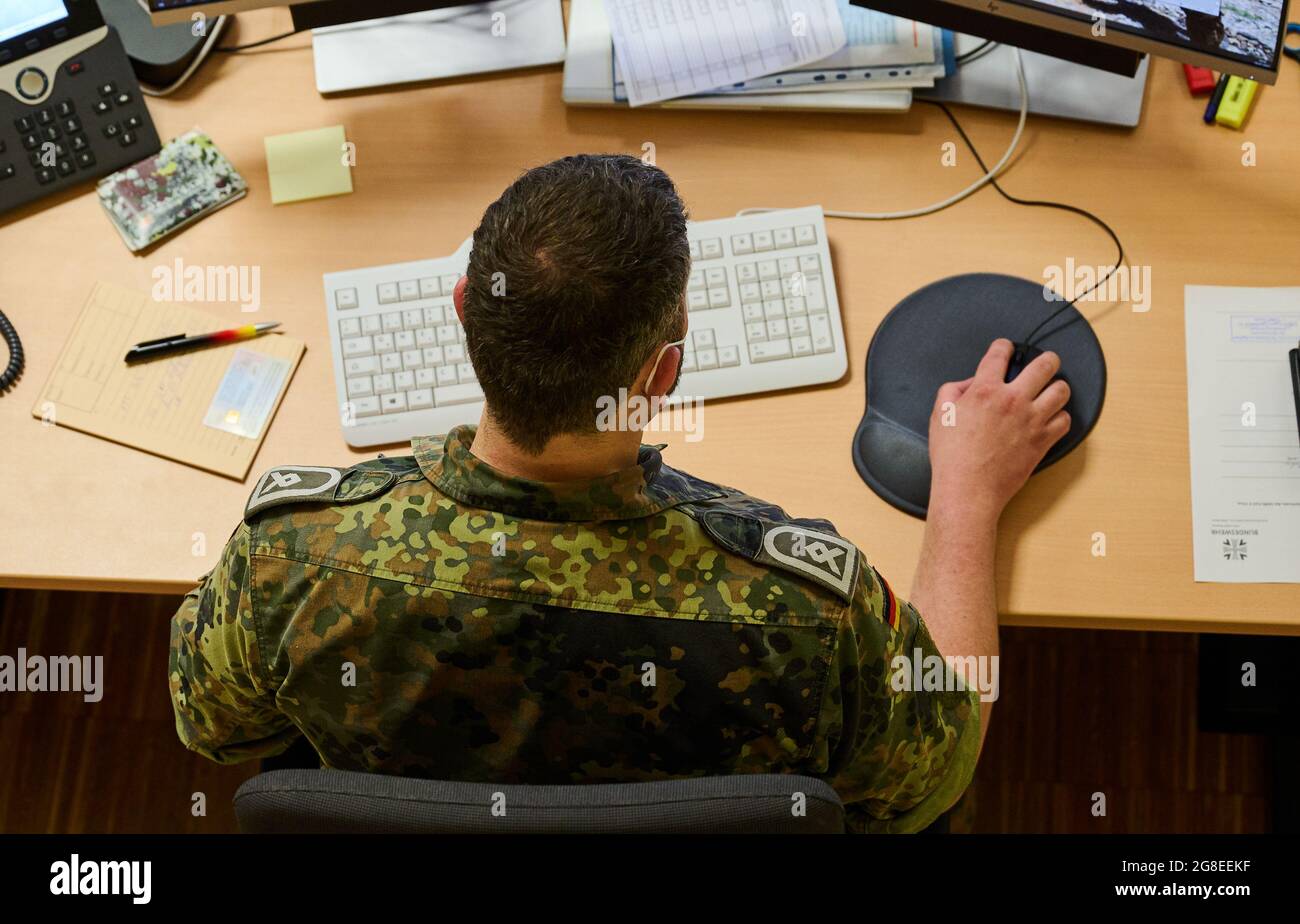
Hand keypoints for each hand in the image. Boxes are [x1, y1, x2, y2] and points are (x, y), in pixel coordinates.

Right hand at [927, 339, 1070, 521]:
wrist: (968, 489)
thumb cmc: (951, 456)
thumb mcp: (939, 415)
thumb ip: (953, 390)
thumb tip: (971, 383)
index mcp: (985, 390)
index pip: (1000, 353)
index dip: (1004, 346)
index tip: (1006, 349)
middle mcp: (1012, 400)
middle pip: (1045, 364)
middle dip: (1047, 360)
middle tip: (1044, 364)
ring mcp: (1032, 420)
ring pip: (1062, 390)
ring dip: (1056, 388)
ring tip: (1049, 392)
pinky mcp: (1043, 440)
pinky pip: (1065, 420)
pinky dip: (1059, 417)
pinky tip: (1049, 419)